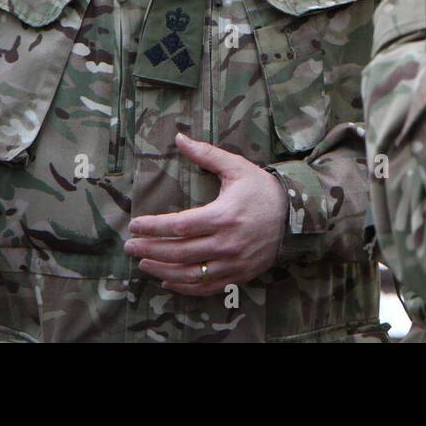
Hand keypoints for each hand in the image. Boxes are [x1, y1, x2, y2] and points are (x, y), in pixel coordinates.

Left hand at [125, 133, 287, 295]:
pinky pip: (205, 287)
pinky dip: (183, 286)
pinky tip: (166, 279)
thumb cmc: (262, 189)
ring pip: (189, 273)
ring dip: (161, 269)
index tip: (134, 225)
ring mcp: (232, 263)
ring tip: (143, 263)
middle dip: (149, 250)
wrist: (295, 216)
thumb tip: (179, 138)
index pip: (179, 226)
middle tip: (129, 247)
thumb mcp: (236, 168)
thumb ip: (206, 154)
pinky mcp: (238, 275)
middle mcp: (226, 243)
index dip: (153, 227)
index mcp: (223, 216)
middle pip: (179, 252)